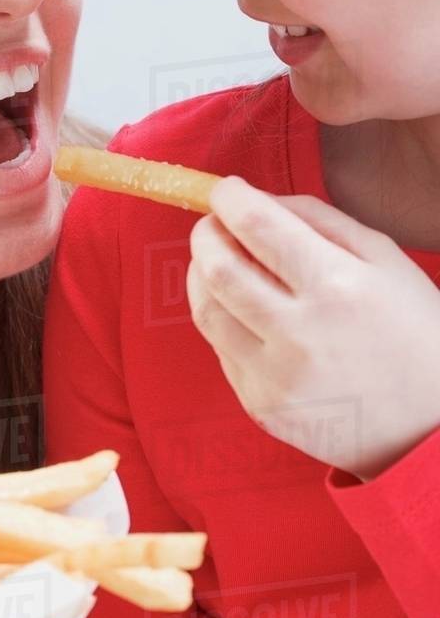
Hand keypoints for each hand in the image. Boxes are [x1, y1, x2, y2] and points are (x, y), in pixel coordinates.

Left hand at [187, 176, 439, 479]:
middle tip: (212, 223)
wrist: (429, 427)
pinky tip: (242, 309)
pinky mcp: (263, 408)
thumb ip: (320, 220)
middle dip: (205, 233)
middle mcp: (300, 334)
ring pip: (207, 311)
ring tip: (215, 260)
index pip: (258, 227)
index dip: (229, 198)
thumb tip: (259, 200)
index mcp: (337, 287)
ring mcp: (277, 377)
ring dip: (199, 275)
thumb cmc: (414, 333)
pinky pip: (222, 351)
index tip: (225, 190)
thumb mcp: (386, 260)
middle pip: (218, 268)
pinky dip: (223, 320)